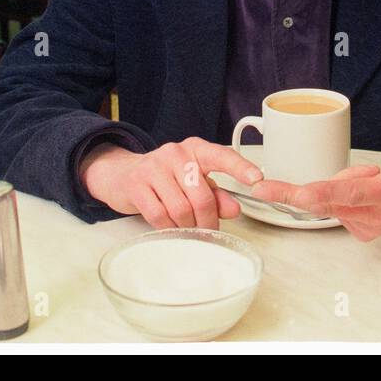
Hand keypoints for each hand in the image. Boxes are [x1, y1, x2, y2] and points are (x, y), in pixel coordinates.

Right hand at [80, 137, 263, 228]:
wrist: (123, 174)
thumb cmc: (167, 179)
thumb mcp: (194, 182)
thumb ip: (218, 195)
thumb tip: (235, 209)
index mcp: (196, 149)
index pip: (222, 155)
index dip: (240, 168)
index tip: (257, 179)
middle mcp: (176, 153)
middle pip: (201, 195)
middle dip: (207, 220)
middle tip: (208, 232)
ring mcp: (154, 167)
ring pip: (181, 209)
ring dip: (187, 227)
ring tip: (187, 228)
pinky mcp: (137, 184)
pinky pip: (160, 216)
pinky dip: (169, 228)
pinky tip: (170, 227)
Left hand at [249, 135, 380, 241]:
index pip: (352, 194)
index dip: (325, 194)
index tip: (302, 196)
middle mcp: (374, 215)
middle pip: (328, 203)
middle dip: (293, 195)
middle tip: (262, 188)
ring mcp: (363, 225)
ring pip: (330, 199)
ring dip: (334, 183)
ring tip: (368, 173)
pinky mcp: (356, 228)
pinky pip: (334, 204)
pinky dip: (338, 192)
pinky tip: (362, 186)